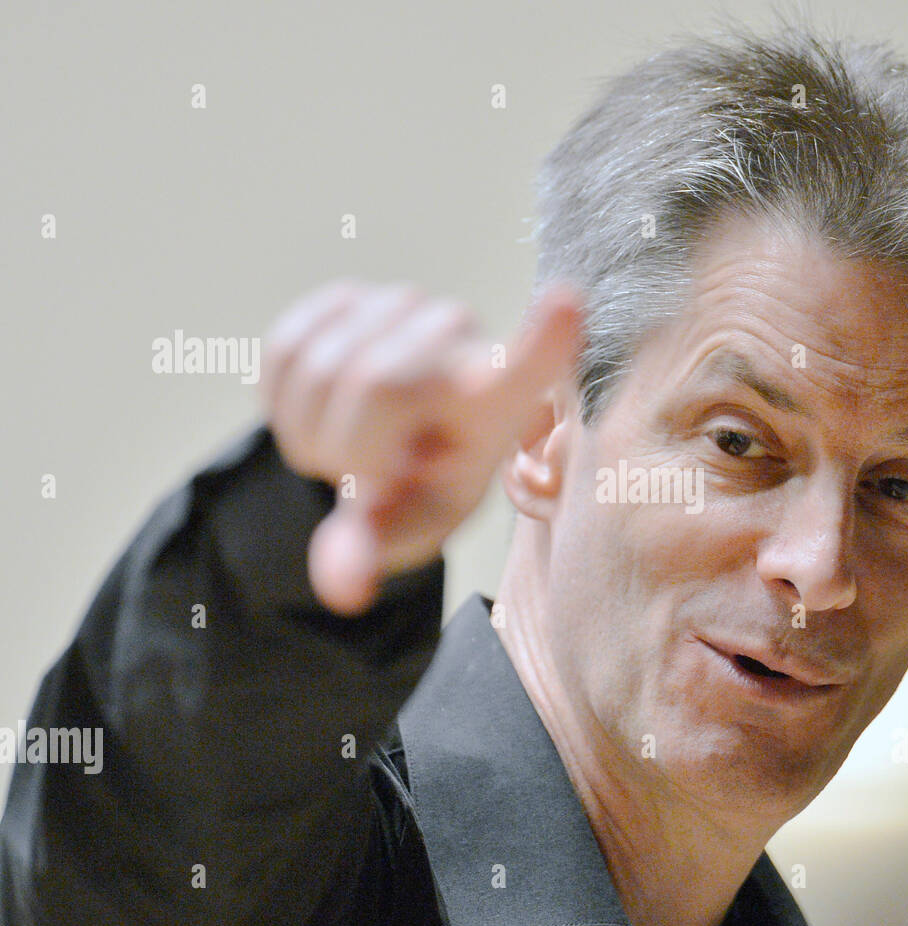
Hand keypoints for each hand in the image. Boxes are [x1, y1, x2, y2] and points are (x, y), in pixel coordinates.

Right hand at [260, 279, 584, 614]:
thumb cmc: (419, 485)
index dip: (543, 342)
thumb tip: (341, 590)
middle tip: (363, 469)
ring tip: (348, 440)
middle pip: (376, 382)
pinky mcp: (350, 294)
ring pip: (318, 364)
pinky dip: (282, 396)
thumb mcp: (408, 526)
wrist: (396, 441)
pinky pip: (284, 347)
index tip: (567, 306)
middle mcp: (462, 341)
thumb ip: (374, 551)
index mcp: (495, 404)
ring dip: (309, 424)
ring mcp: (406, 309)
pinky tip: (321, 407)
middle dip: (346, 443)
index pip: (524, 370)